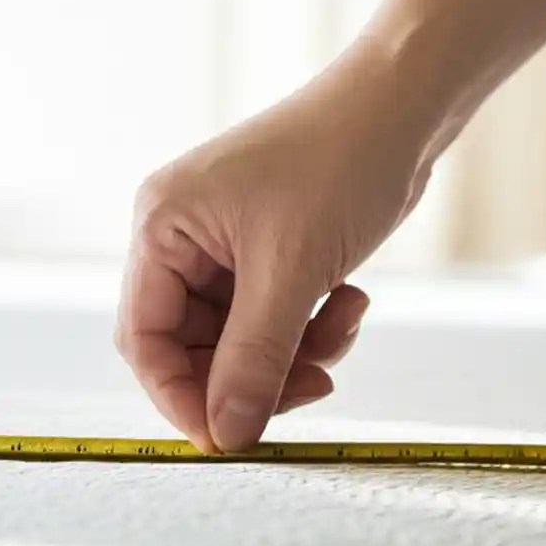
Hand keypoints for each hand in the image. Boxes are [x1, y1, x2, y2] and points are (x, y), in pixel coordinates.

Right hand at [114, 41, 445, 450]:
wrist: (402, 108)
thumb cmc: (338, 161)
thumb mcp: (293, 272)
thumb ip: (254, 359)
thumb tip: (227, 434)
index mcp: (162, 227)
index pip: (143, 337)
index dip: (180, 395)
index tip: (228, 437)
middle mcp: (182, 236)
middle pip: (192, 345)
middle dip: (252, 373)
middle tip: (309, 387)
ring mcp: (224, 244)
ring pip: (240, 338)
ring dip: (292, 351)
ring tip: (341, 326)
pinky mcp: (266, 250)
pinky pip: (273, 317)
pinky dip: (311, 325)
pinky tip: (351, 300)